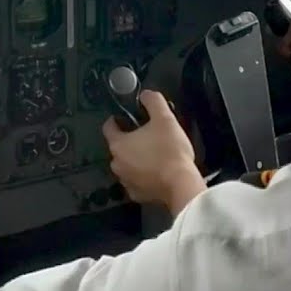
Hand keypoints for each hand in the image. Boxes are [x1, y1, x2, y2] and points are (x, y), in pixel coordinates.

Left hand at [102, 91, 205, 212]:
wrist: (181, 184)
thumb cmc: (170, 150)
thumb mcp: (165, 119)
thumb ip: (153, 102)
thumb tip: (146, 95)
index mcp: (118, 144)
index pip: (109, 127)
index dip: (117, 119)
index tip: (127, 117)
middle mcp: (117, 164)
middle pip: (120, 147)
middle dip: (132, 140)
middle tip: (150, 136)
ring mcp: (125, 181)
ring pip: (128, 164)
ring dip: (137, 159)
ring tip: (156, 154)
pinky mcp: (137, 195)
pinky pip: (137, 180)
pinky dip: (144, 176)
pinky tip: (158, 172)